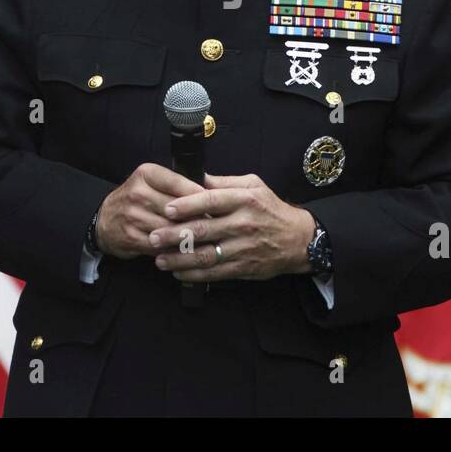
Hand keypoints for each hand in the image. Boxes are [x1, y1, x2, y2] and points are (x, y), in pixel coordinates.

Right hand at [95, 163, 205, 259]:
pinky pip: (161, 245)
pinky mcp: (131, 236)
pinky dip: (174, 249)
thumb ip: (177, 185)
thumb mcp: (152, 183)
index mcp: (147, 174)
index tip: (217, 205)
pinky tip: (185, 249)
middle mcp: (138, 192)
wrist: (105, 220)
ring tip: (205, 240)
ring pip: (171, 228)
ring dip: (188, 236)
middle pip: (178, 208)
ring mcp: (133, 215)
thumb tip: (211, 192)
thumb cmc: (136, 200)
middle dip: (198, 218)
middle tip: (216, 226)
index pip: (180, 183)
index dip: (201, 196)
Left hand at [148, 173, 315, 281]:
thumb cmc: (271, 209)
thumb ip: (224, 182)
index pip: (211, 201)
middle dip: (174, 235)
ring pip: (205, 255)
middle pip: (203, 230)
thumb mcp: (253, 185)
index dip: (187, 205)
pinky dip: (193, 274)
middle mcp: (243, 224)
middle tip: (153, 237)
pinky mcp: (244, 267)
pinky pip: (214, 272)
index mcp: (244, 200)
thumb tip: (195, 177)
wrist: (297, 239)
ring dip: (179, 259)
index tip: (167, 209)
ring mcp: (243, 248)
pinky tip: (177, 272)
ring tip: (158, 259)